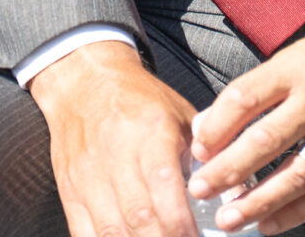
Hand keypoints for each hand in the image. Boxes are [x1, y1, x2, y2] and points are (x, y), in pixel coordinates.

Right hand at [28, 38, 201, 236]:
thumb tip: (235, 192)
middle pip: (138, 216)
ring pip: (111, 230)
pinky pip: (84, 233)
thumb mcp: (180, 115)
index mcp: (150, 132)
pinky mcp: (70, 191)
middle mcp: (116, 155)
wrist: (83, 83)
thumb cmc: (139, 101)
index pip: (163, 185)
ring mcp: (88, 176)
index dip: (180, 223)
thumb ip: (206, 153)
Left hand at [186, 11, 304, 233]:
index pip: (245, 98)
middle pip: (263, 141)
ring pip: (294, 174)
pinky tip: (270, 224)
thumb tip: (221, 121)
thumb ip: (267, 85)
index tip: (197, 146)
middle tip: (199, 189)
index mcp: (301, 66)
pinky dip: (297, 212)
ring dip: (257, 201)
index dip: (215, 126)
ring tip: (230, 218)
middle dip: (226, 170)